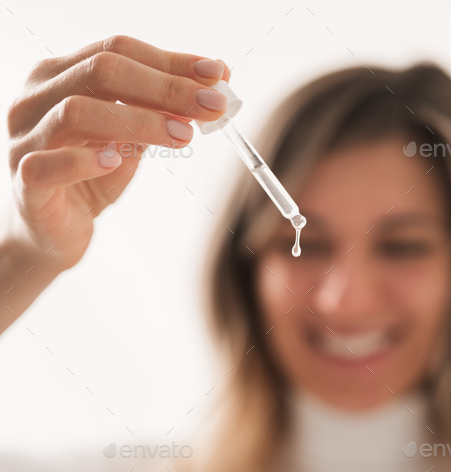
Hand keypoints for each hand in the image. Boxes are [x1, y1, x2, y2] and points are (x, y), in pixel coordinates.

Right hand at [6, 35, 230, 269]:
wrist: (53, 233)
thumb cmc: (89, 180)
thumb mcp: (128, 142)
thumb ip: (156, 115)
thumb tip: (208, 93)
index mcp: (58, 76)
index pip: (117, 50)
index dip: (170, 60)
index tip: (217, 73)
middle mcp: (35, 99)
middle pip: (101, 71)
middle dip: (165, 87)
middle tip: (211, 106)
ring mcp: (24, 139)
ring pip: (76, 112)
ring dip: (138, 121)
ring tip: (182, 136)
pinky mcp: (24, 182)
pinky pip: (48, 165)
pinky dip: (85, 161)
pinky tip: (116, 161)